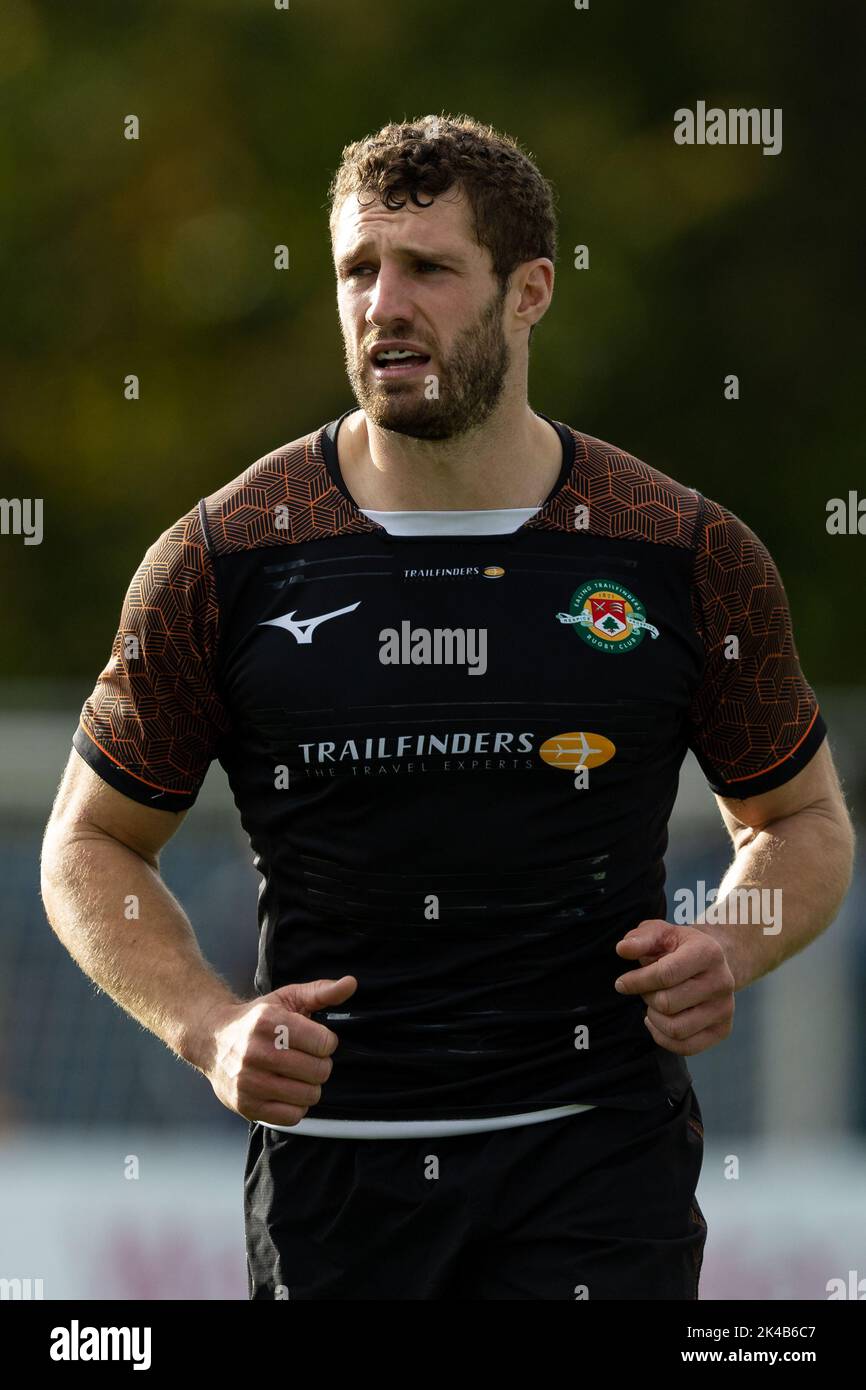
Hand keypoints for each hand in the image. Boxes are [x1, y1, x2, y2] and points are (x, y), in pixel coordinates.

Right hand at [202, 976, 357, 1124]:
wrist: (213, 1039)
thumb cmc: (256, 1018)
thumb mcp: (287, 998)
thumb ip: (321, 991)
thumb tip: (350, 983)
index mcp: (269, 1022)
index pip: (323, 1042)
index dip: (326, 1042)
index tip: (316, 1040)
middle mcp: (256, 1051)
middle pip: (318, 1071)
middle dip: (320, 1065)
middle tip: (308, 1059)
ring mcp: (249, 1081)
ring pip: (307, 1095)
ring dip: (310, 1086)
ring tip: (298, 1075)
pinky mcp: (246, 1105)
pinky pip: (292, 1116)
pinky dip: (296, 1106)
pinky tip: (287, 1091)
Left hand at [614, 921, 734, 1055]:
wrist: (712, 961)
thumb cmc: (679, 947)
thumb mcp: (660, 933)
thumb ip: (640, 938)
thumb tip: (623, 949)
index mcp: (708, 952)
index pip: (665, 975)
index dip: (637, 981)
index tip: (621, 983)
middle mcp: (722, 982)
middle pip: (667, 1004)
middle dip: (647, 997)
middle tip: (646, 989)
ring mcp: (725, 1008)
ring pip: (676, 1029)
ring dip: (654, 1019)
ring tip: (653, 1004)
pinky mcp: (723, 1030)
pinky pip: (686, 1047)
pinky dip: (663, 1038)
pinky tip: (658, 1021)